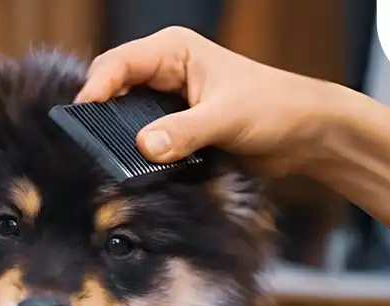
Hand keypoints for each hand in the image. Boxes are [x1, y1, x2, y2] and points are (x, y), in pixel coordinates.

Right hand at [75, 26, 341, 177]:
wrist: (305, 133)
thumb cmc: (274, 108)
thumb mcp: (226, 118)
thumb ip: (184, 132)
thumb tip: (145, 146)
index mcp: (173, 52)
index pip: (118, 63)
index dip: (96, 88)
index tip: (83, 116)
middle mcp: (165, 72)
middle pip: (114, 91)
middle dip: (102, 116)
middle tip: (89, 146)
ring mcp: (168, 101)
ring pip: (125, 118)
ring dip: (119, 138)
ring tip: (107, 162)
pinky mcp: (175, 128)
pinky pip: (143, 139)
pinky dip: (137, 153)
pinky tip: (133, 169)